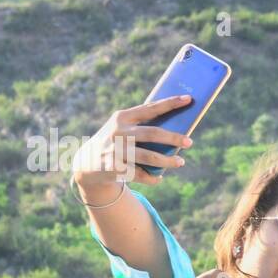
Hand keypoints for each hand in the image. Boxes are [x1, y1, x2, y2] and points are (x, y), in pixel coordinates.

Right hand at [71, 94, 192, 192]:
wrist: (87, 163)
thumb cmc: (115, 142)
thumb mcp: (123, 128)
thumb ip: (143, 126)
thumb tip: (178, 127)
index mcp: (123, 117)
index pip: (150, 108)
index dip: (170, 103)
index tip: (189, 99)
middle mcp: (119, 132)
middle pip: (153, 133)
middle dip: (174, 138)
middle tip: (190, 142)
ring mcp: (116, 150)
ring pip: (150, 157)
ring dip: (168, 161)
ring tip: (181, 162)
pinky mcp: (114, 168)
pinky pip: (141, 175)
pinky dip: (153, 178)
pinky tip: (159, 178)